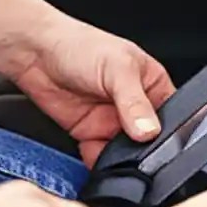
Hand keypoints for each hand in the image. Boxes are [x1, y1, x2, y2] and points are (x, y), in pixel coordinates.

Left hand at [11, 15, 176, 166]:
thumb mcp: (117, 69)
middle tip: (134, 150)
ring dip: (120, 158)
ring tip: (113, 152)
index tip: (159, 141)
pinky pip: (100, 156)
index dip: (168, 130)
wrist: (36, 51)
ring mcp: (113, 120)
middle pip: (149, 139)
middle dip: (142, 149)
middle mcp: (135, 105)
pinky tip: (93, 152)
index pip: (171, 115)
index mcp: (152, 84)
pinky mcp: (90, 133)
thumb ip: (134, 102)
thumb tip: (149, 130)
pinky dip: (98, 161)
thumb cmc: (80, 45)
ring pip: (125, 152)